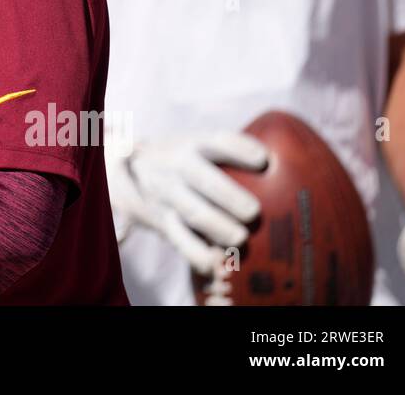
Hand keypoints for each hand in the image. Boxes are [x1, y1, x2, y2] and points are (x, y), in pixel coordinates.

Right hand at [106, 132, 267, 273]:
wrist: (123, 174)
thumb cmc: (179, 161)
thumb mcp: (193, 145)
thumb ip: (228, 153)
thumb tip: (280, 164)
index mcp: (191, 145)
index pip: (217, 141)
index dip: (240, 149)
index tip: (263, 159)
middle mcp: (177, 167)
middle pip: (202, 178)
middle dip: (229, 196)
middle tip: (253, 212)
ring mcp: (168, 195)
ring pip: (192, 212)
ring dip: (218, 227)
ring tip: (239, 239)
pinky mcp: (163, 222)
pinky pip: (180, 240)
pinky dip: (198, 254)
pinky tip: (216, 263)